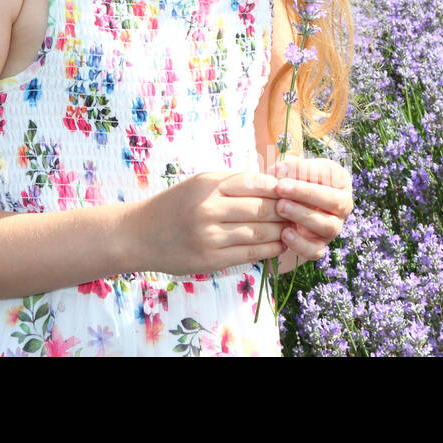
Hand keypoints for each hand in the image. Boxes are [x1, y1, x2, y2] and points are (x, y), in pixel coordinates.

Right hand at [129, 169, 291, 276]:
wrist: (140, 235)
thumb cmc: (174, 205)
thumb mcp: (199, 184)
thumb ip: (232, 182)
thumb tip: (273, 184)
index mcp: (208, 185)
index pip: (257, 184)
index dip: (280, 189)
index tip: (293, 192)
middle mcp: (209, 209)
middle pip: (263, 209)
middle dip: (286, 211)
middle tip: (302, 212)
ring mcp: (210, 236)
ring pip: (260, 233)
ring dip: (282, 232)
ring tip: (293, 229)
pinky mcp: (211, 260)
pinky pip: (250, 254)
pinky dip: (269, 250)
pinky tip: (278, 245)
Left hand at [272, 156, 352, 264]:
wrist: (284, 208)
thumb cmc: (289, 181)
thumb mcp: (290, 169)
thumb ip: (286, 168)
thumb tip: (280, 171)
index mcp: (338, 181)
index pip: (332, 175)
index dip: (308, 172)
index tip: (283, 170)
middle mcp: (341, 206)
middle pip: (335, 202)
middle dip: (306, 194)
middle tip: (281, 188)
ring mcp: (333, 228)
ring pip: (328, 226)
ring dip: (303, 216)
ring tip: (280, 207)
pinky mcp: (319, 247)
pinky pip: (316, 250)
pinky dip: (301, 244)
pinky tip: (284, 233)